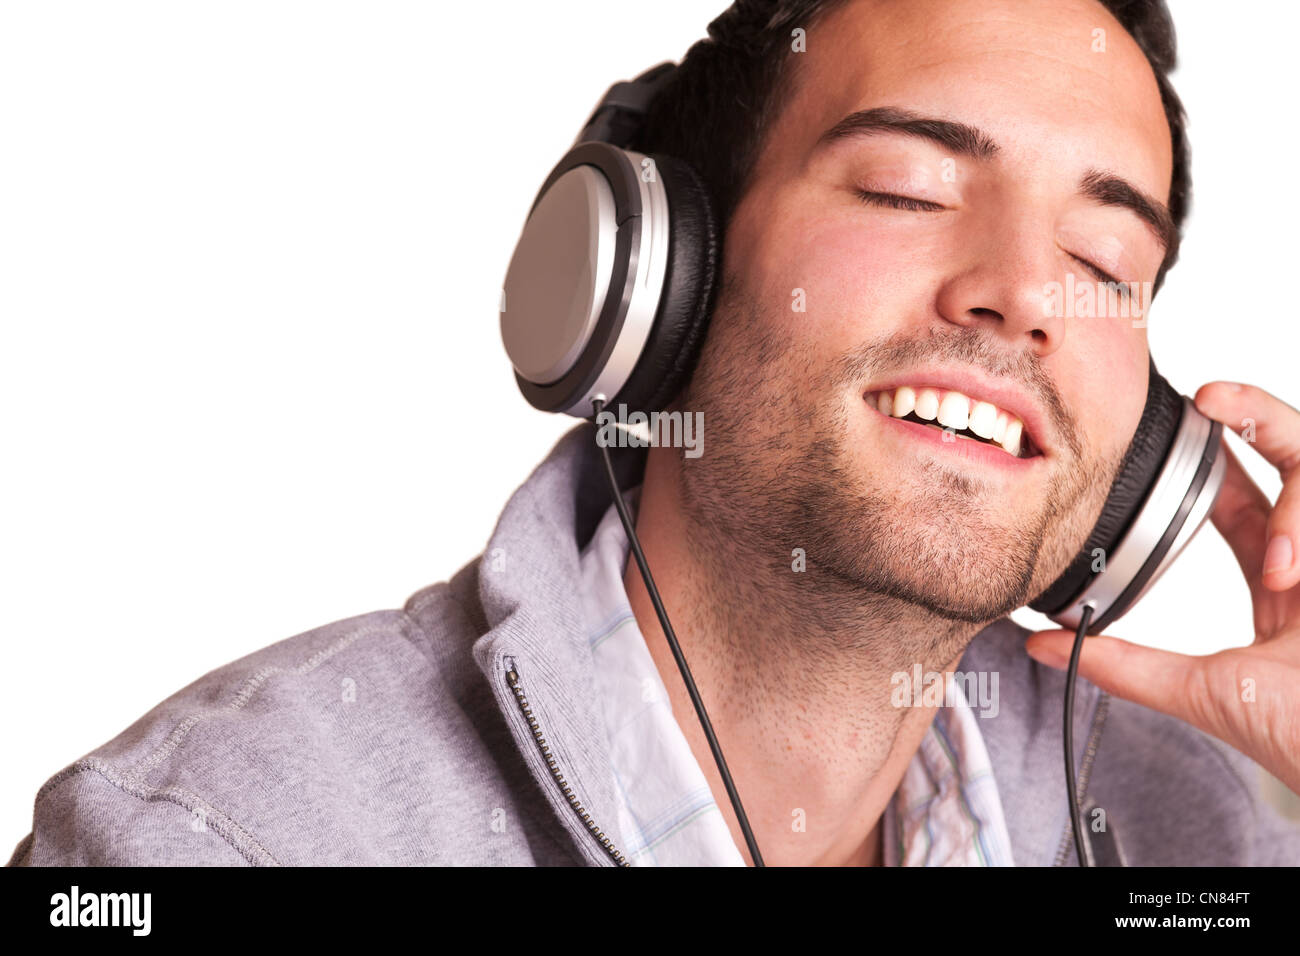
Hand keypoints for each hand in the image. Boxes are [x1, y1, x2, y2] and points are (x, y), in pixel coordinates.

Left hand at [1025, 381, 1299, 793]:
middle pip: (1293, 453)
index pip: (1248, 498)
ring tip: (1277, 566)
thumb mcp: (1198, 690)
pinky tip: (1290, 571)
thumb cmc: (1295, 736)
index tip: (1174, 426)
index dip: (1214, 455)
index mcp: (1282, 580)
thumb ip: (1122, 663)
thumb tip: (1037, 643)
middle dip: (1253, 412)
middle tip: (1205, 398)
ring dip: (1292, 500)